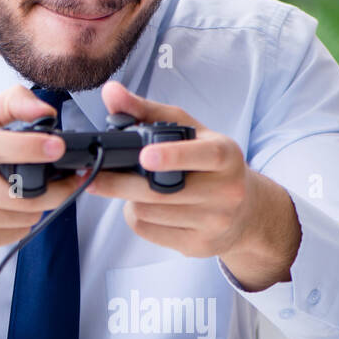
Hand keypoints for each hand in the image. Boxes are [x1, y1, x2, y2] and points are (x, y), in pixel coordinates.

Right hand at [0, 84, 87, 290]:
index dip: (30, 147)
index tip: (58, 146)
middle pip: (20, 193)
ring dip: (36, 207)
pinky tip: (7, 213)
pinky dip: (19, 224)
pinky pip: (11, 235)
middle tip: (69, 180)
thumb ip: (4, 107)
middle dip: (54, 189)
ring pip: (21, 217)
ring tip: (28, 195)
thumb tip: (44, 111)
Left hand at [84, 81, 299, 288]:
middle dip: (120, 183)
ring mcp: (214, 222)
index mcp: (226, 155)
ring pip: (149, 212)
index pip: (202, 155)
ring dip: (129, 199)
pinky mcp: (198, 245)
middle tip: (93, 175)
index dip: (172, 156)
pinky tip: (144, 206)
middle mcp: (226, 190)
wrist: (245, 211)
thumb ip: (147, 111)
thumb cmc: (208, 162)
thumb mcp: (188, 131)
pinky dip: (136, 217)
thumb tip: (110, 92)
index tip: (145, 156)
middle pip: (160, 191)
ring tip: (132, 187)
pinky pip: (148, 231)